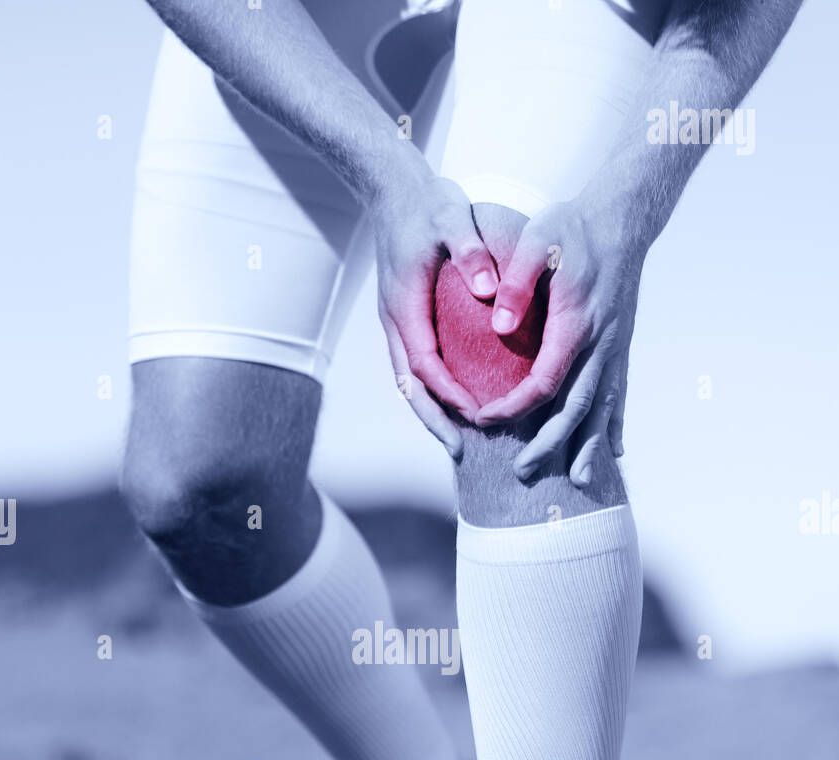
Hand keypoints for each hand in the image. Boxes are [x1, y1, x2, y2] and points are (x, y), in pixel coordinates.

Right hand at [370, 160, 498, 459]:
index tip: (476, 415)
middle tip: (461, 452)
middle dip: (434, 421)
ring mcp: (396, 321)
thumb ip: (469, 250)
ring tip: (457, 441)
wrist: (393, 187)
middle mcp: (395, 319)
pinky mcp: (403, 318)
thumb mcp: (451, 217)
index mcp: (405, 303)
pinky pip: (415, 366)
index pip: (426, 364)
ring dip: (430, 413)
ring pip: (409, 381)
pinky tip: (453, 406)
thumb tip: (485, 289)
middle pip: (411, 386)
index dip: (450, 394)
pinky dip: (430, 392)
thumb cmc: (426, 201)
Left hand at [475, 198, 645, 483]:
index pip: (543, 381)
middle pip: (575, 406)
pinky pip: (618, 394)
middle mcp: (600, 342)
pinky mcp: (620, 345)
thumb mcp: (537, 241)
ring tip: (578, 484)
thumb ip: (516, 283)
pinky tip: (613, 454)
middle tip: (522, 473)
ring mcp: (615, 347)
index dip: (514, 407)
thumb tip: (500, 328)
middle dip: (550, 443)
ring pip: (602, 408)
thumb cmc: (572, 226)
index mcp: (575, 321)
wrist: (623, 216)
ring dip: (589, 447)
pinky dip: (613, 426)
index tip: (483, 420)